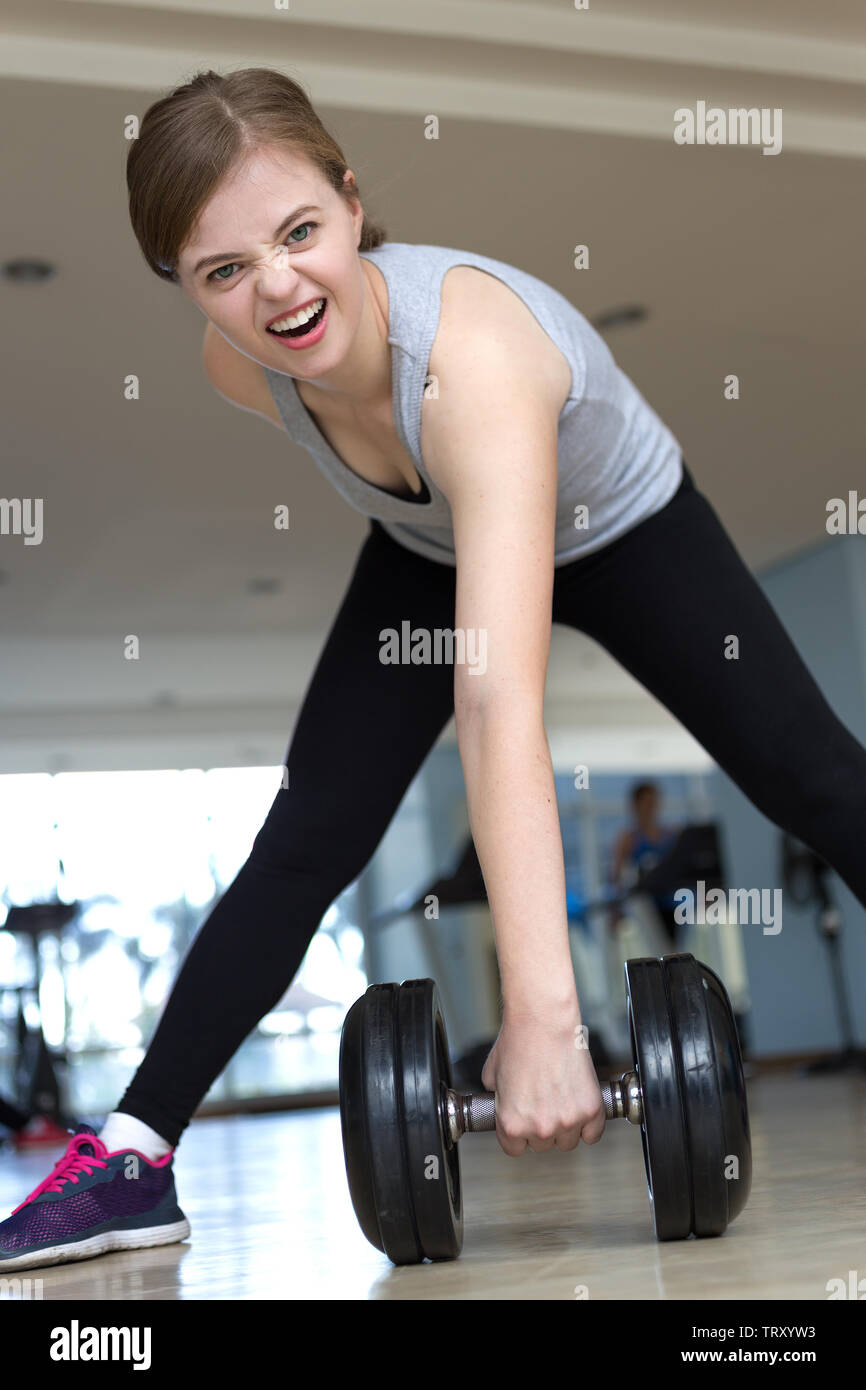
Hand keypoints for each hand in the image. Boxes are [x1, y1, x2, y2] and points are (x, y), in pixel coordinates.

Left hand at [480, 1013, 605, 1155]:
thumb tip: (502, 1103)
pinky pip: (593, 1134)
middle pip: (542, 1145)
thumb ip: (497, 1099)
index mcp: (512, 1124)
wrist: (544, 1021)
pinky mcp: (591, 1109)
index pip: (515, 1149)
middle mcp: (540, 1128)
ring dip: (565, 1127)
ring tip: (561, 1101)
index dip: (518, 1132)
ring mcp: (567, 1120)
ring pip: (568, 1142)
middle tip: (543, 1102)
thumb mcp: (492, 1075)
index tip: (524, 1120)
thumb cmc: (518, 1041)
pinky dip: (589, 1125)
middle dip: (541, 1126)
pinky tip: (580, 1108)